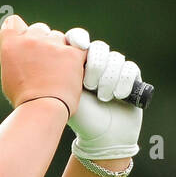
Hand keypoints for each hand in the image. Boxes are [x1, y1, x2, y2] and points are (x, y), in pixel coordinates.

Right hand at [0, 15, 84, 118]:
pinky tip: (75, 66)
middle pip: (39, 28)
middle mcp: (31, 40)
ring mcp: (52, 45)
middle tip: (44, 60)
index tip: (25, 39)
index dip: (20, 30)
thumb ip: (15, 58)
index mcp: (12, 45)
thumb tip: (21, 53)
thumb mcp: (9, 76)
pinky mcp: (72, 52)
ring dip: (59, 49)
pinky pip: (80, 46)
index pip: (14, 22)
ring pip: (59, 37)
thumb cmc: (24, 99)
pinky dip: (78, 55)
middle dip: (42, 41)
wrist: (42, 109)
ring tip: (58, 71)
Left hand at [63, 29, 143, 160]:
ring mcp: (114, 69)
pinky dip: (124, 82)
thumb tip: (44, 51)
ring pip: (116, 58)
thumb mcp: (64, 94)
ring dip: (109, 78)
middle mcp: (96, 63)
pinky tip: (118, 96)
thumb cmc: (80, 118)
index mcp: (76, 62)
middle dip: (95, 65)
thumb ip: (57, 73)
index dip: (79, 38)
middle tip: (89, 86)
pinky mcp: (131, 77)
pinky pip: (130, 68)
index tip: (78, 46)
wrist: (102, 138)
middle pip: (99, 48)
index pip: (78, 38)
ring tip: (102, 97)